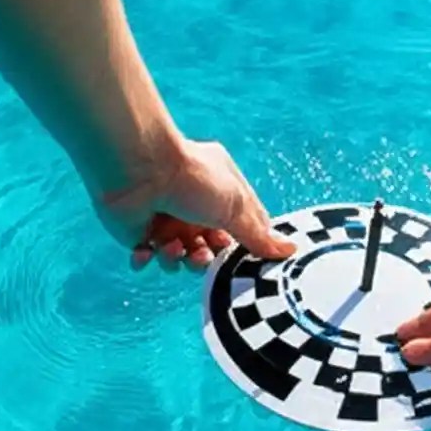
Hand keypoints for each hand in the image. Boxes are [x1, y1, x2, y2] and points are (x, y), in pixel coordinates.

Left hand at [93, 137, 296, 271]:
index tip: (246, 259)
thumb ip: (258, 235)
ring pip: (179, 260)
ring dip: (176, 260)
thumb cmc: (191, 179)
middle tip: (200, 254)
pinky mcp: (138, 232)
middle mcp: (193, 207)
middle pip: (209, 250)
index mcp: (220, 194)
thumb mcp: (234, 207)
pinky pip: (146, 259)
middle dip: (205, 259)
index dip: (243, 246)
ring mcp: (165, 219)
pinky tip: (146, 250)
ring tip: (171, 246)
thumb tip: (291, 251)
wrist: (139, 170)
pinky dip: (146, 260)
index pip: (241, 228)